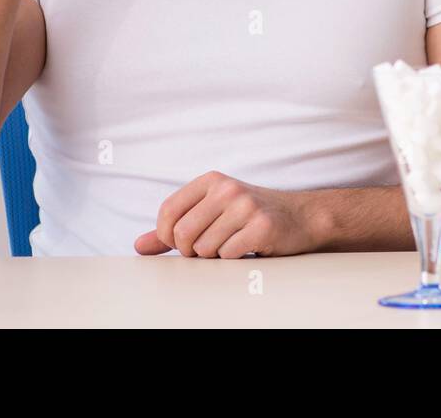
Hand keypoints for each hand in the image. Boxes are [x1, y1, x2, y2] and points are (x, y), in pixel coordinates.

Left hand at [133, 171, 323, 257]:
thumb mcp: (212, 212)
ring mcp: (245, 206)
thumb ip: (174, 227)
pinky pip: (228, 255)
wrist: (301, 217)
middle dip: (191, 251)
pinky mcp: (261, 226)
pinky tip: (246, 248)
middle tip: (209, 248)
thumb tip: (139, 246)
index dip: (168, 236)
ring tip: (232, 244)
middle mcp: (227, 189)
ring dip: (215, 255)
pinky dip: (233, 259)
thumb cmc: (251, 215)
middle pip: (183, 234)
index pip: (168, 211)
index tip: (182, 243)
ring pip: (204, 249)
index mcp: (211, 181)